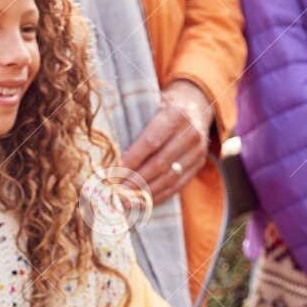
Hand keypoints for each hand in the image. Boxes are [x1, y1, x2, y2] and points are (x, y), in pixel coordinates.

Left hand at [122, 80, 212, 204]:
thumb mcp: (149, 105)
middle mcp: (190, 133)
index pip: (151, 141)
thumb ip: (133, 121)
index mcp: (176, 115)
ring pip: (169, 178)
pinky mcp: (199, 165)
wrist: (193, 107)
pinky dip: (159, 195)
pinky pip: (178, 185)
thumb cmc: (160, 107)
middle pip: (160, 163)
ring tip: (125, 200)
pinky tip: (142, 201)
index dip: (133, 159)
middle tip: (116, 191)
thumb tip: (107, 147)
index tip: (114, 171)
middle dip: (136, 180)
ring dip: (145, 192)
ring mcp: (198, 151)